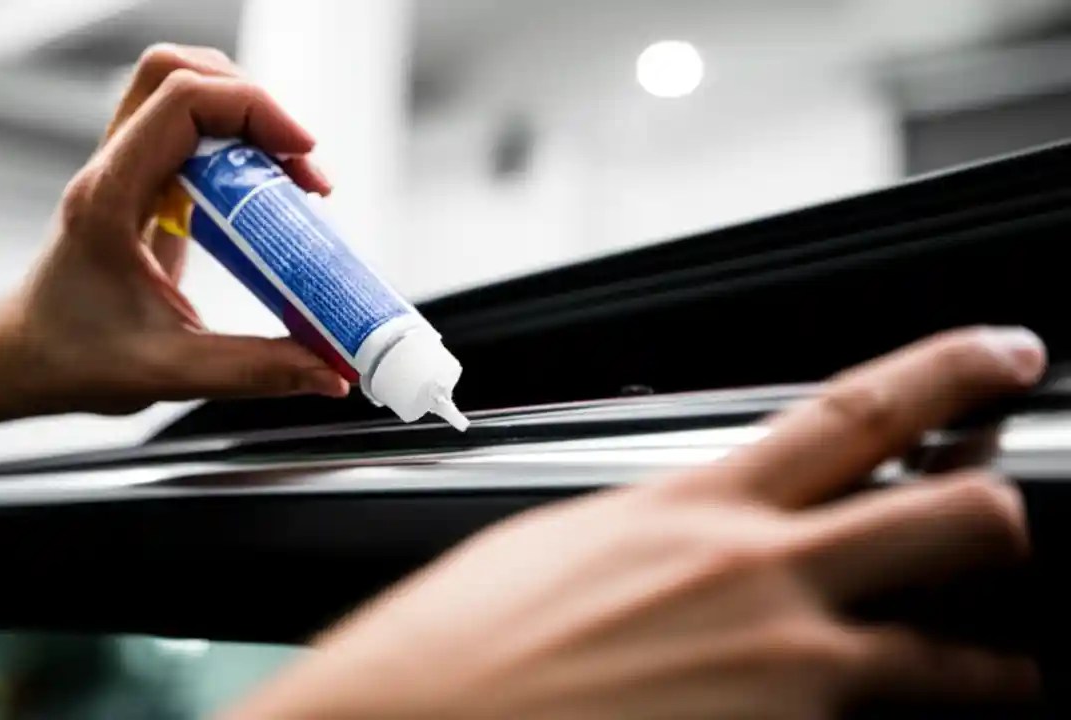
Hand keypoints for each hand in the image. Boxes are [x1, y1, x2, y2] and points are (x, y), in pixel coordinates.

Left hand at [0, 44, 347, 416]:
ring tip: (285, 173)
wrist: (24, 359)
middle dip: (253, 104)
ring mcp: (124, 169)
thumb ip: (255, 370)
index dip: (254, 110)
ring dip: (243, 115)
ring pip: (183, 91)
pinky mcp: (141, 183)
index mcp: (111, 198)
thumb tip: (327, 372)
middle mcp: (113, 169)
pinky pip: (188, 129)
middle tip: (297, 165)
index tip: (302, 154)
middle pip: (180, 74)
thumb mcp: (170, 372)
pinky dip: (233, 141)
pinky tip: (260, 191)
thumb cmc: (73, 359)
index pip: (181, 103)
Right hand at [233, 326, 1046, 718]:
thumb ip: (664, 528)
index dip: (951, 369)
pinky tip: (848, 715)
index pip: (858, 411)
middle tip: (1006, 518)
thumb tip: (712, 523)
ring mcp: (784, 681)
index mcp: (695, 510)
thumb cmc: (459, 644)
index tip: (1004, 352)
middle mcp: (759, 585)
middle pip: (954, 521)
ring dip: (990, 665)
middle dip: (1004, 514)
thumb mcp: (565, 543)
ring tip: (1000, 670)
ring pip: (956, 666)